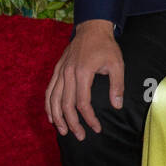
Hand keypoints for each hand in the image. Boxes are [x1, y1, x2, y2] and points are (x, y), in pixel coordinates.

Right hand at [45, 20, 123, 139]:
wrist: (92, 28)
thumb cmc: (106, 47)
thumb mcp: (117, 64)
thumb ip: (117, 85)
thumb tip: (117, 106)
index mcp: (82, 72)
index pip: (82, 102)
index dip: (89, 118)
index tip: (96, 128)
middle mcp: (67, 73)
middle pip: (66, 105)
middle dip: (73, 123)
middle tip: (80, 137)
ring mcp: (60, 71)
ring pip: (54, 99)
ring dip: (57, 117)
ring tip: (64, 131)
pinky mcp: (57, 69)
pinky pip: (49, 90)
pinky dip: (48, 105)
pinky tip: (51, 116)